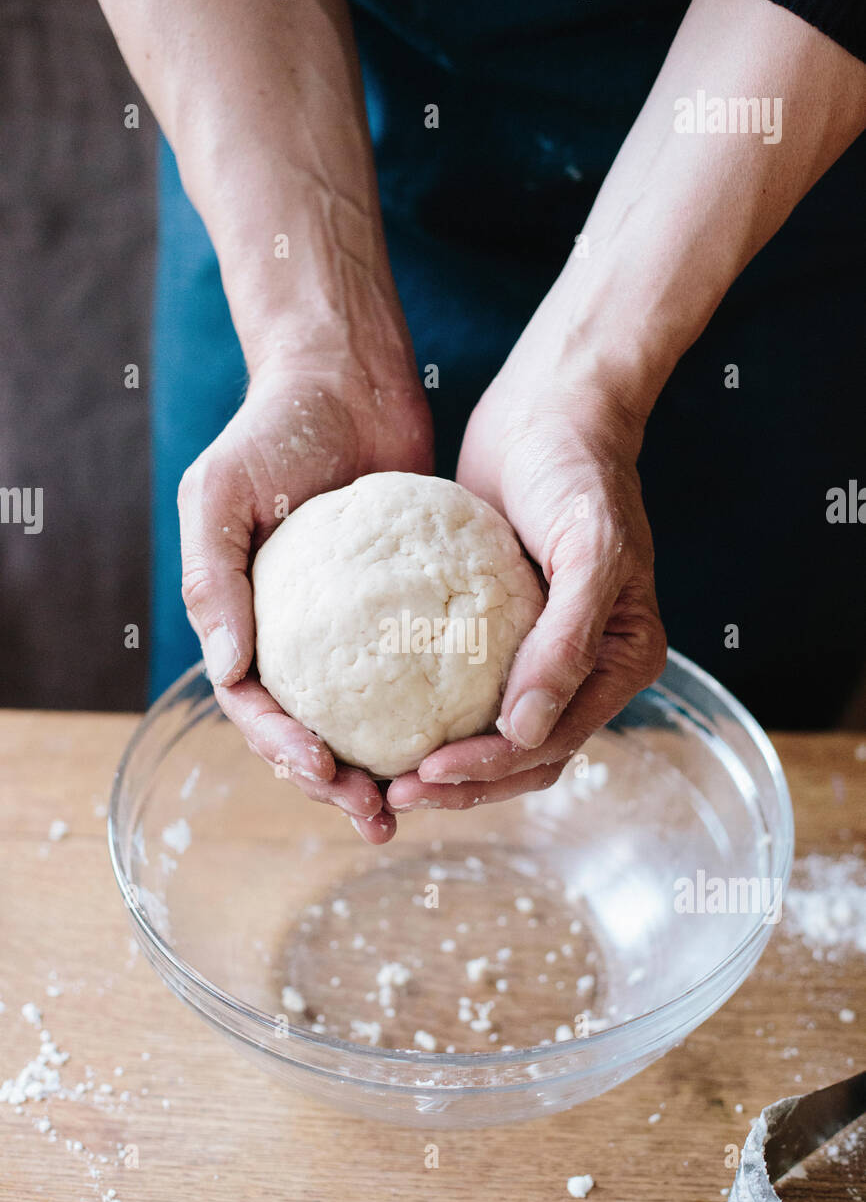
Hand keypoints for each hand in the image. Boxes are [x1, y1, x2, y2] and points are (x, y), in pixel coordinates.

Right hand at [179, 348, 431, 843]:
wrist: (346, 378)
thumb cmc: (273, 429)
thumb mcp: (220, 493)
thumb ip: (214, 578)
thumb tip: (224, 671)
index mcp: (243, 623)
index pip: (253, 706)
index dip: (282, 749)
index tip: (322, 771)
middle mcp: (296, 637)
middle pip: (309, 731)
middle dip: (337, 785)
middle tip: (380, 815)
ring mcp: (353, 629)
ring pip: (366, 718)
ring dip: (387, 766)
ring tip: (423, 797)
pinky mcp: (406, 609)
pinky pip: (420, 669)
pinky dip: (437, 708)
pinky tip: (469, 734)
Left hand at [386, 365, 665, 812]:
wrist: (553, 407)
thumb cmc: (579, 469)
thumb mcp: (589, 547)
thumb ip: (568, 640)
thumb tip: (528, 732)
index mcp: (620, 661)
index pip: (550, 745)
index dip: (487, 771)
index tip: (424, 774)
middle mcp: (585, 669)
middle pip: (520, 757)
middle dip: (458, 787)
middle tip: (390, 795)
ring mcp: (543, 654)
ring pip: (491, 736)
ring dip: (442, 765)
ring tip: (380, 778)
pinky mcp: (499, 631)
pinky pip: (464, 689)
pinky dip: (430, 714)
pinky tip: (378, 719)